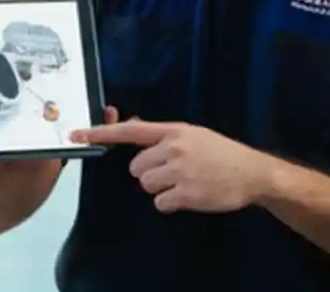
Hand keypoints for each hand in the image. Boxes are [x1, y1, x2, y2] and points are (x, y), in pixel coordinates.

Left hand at [70, 120, 274, 213]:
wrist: (252, 172)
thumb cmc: (221, 153)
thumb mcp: (193, 134)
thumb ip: (163, 135)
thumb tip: (134, 126)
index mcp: (174, 130)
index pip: (130, 131)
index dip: (101, 133)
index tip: (76, 134)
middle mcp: (174, 148)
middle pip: (135, 167)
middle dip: (149, 173)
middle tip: (173, 173)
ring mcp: (181, 171)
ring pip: (146, 185)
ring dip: (160, 189)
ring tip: (184, 183)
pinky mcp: (187, 193)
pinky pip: (160, 202)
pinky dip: (170, 203)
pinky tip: (188, 195)